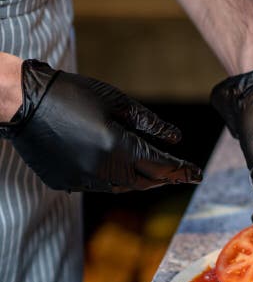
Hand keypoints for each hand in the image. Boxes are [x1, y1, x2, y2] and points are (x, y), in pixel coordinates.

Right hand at [0, 60, 202, 191]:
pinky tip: (120, 169)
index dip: (183, 170)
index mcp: (118, 148)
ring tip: (155, 172)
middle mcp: (102, 170)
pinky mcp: (65, 182)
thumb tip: (176, 138)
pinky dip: (114, 179)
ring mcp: (82, 180)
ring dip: (141, 180)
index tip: (199, 173)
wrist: (24, 102)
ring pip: (122, 187)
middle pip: (145, 182)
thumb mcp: (118, 103)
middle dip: (165, 178)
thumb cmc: (73, 94)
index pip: (162, 166)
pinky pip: (98, 185)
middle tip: (182, 174)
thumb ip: (150, 124)